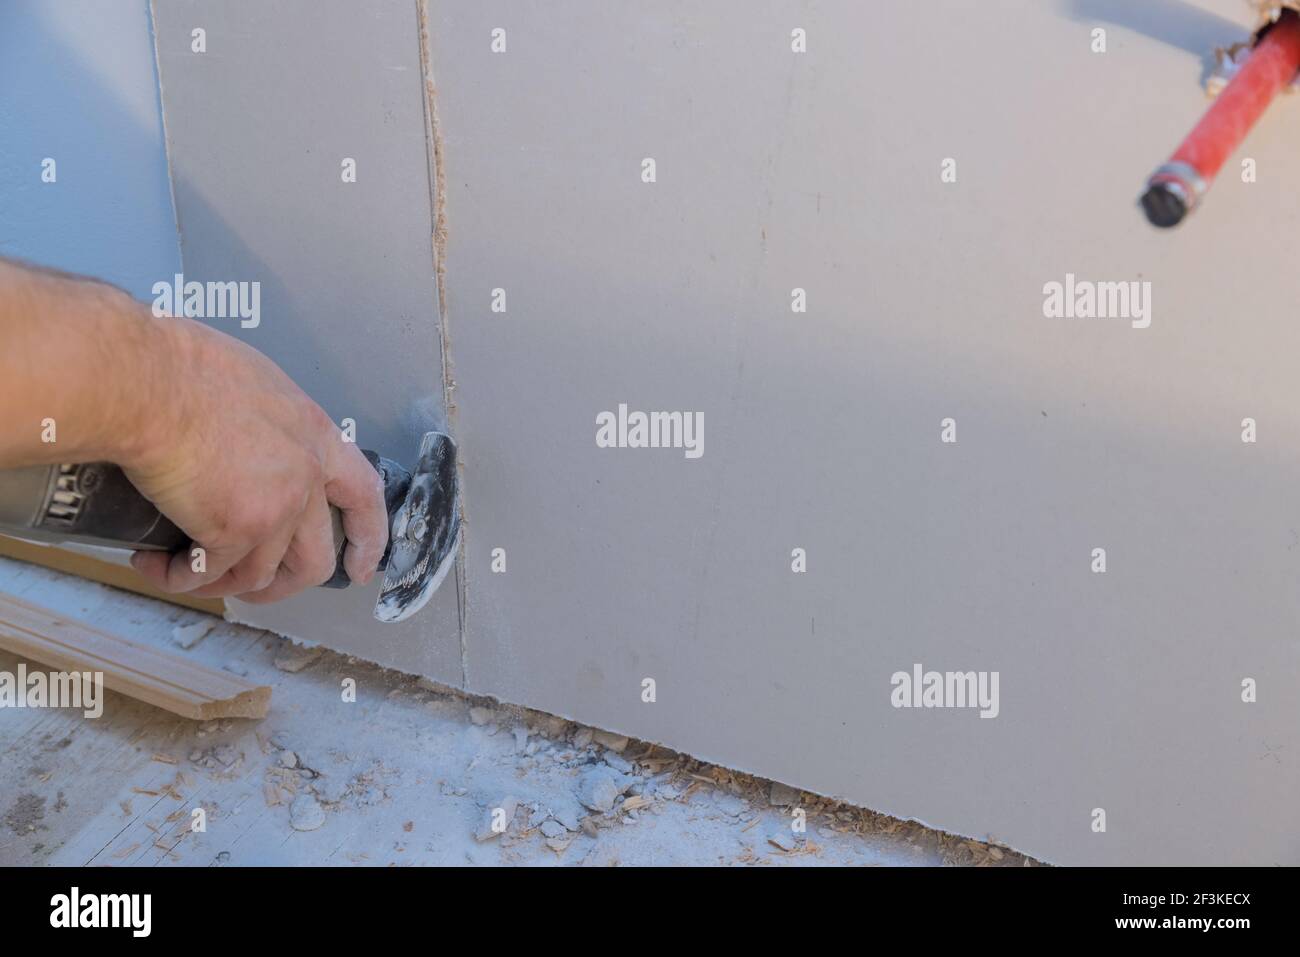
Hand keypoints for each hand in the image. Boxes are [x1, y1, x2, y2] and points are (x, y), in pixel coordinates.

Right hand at [124, 318, 387, 602]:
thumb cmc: (182, 368)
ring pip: (259, 575)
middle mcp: (307, 477)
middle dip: (284, 585)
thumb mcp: (254, 385)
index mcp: (316, 436)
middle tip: (252, 589)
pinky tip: (153, 564)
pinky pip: (208, 574)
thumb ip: (269, 426)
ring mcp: (276, 509)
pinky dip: (177, 576)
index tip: (362, 567)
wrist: (148, 382)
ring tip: (178, 570)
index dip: (367, 536)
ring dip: (219, 583)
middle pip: (315, 558)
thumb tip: (249, 445)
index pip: (364, 495)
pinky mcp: (234, 530)